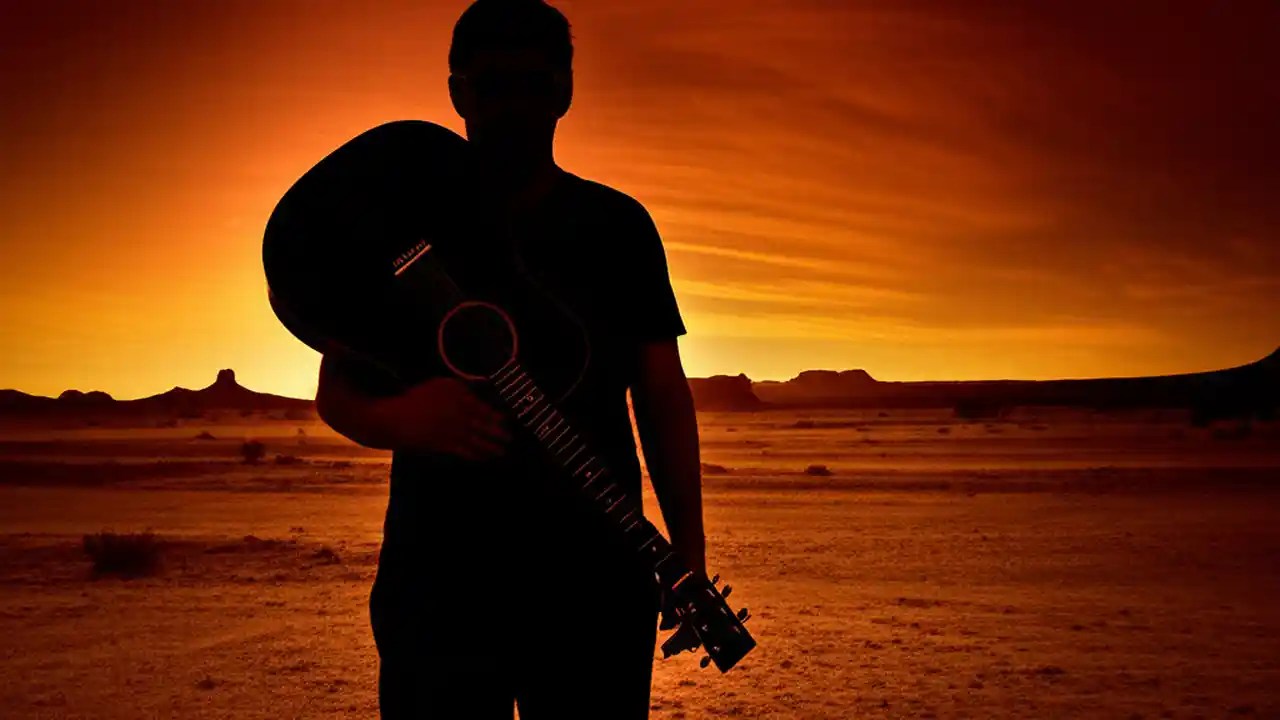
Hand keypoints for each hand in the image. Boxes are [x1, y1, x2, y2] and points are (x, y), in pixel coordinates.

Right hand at [383, 376, 512, 460]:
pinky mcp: (445, 445)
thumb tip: (476, 394)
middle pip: (485, 426)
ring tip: (502, 452)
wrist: (395, 419)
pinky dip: (476, 455)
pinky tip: (484, 457)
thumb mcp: (439, 385)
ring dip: (491, 447)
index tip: (507, 421)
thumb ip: (460, 388)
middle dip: (499, 434)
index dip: (497, 417)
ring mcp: (454, 431)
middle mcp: (460, 415)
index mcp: (460, 398)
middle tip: (510, 440)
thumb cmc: (415, 399)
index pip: (484, 408)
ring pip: (478, 440)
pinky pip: (466, 452)